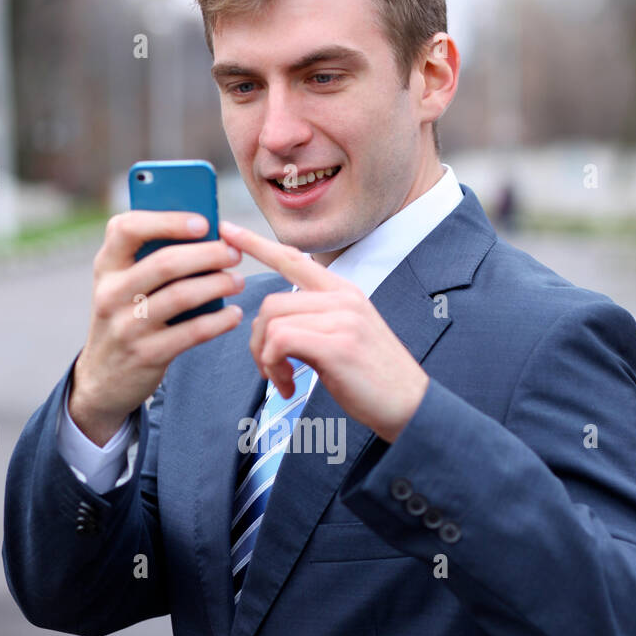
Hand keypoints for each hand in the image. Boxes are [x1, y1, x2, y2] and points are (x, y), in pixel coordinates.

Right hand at [70, 211, 245, 444]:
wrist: (102, 379)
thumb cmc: (125, 318)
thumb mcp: (122, 286)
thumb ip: (150, 260)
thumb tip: (207, 234)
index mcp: (106, 267)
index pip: (127, 228)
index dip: (168, 220)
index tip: (203, 222)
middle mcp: (111, 294)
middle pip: (165, 263)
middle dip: (207, 254)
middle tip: (234, 253)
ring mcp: (127, 326)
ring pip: (181, 296)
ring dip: (217, 285)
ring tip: (238, 281)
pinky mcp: (146, 355)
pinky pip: (191, 333)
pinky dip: (218, 321)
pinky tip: (234, 315)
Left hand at [219, 220, 429, 442]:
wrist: (409, 404)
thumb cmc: (372, 378)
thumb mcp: (344, 336)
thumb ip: (315, 320)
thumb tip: (276, 325)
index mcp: (343, 292)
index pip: (293, 258)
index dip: (256, 244)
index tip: (227, 230)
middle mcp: (342, 298)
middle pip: (270, 303)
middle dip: (258, 342)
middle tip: (271, 371)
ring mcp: (342, 318)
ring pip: (272, 323)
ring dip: (266, 359)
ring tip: (283, 381)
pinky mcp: (337, 344)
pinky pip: (280, 342)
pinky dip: (274, 367)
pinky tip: (289, 386)